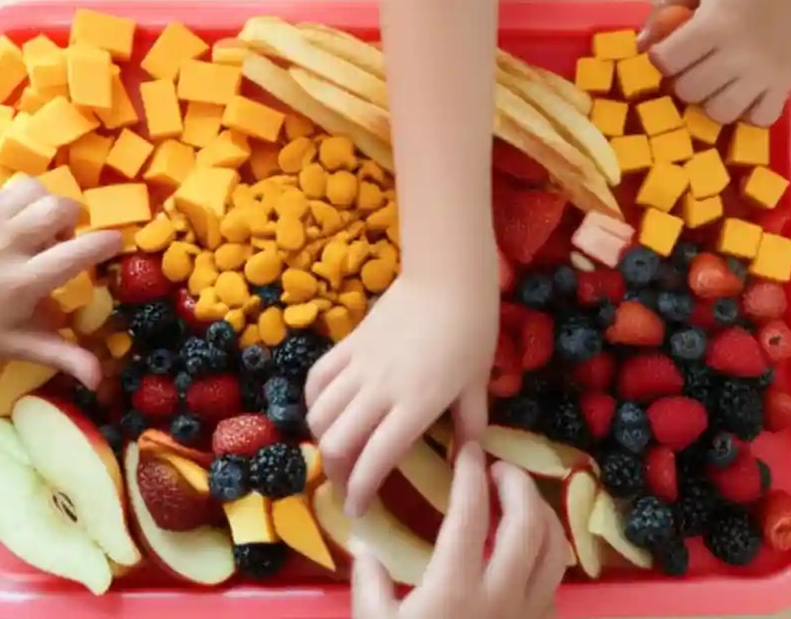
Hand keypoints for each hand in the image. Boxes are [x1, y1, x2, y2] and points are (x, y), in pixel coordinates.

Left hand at [0, 177, 120, 386]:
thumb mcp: (19, 345)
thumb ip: (63, 356)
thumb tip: (99, 380)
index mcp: (24, 282)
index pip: (75, 253)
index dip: (104, 243)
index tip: (115, 242)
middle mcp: (9, 246)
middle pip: (59, 209)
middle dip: (75, 219)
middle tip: (65, 241)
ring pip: (38, 191)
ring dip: (51, 205)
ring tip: (43, 228)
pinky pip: (14, 187)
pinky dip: (29, 197)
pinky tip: (22, 219)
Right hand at [305, 269, 496, 516]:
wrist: (449, 278)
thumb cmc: (472, 331)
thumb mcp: (477, 384)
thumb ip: (470, 425)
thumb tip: (468, 462)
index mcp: (416, 405)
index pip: (376, 459)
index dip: (360, 491)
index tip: (357, 511)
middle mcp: (380, 390)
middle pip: (337, 442)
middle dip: (336, 472)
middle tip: (346, 483)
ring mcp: (359, 366)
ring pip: (320, 413)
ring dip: (322, 439)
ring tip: (336, 450)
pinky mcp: (347, 344)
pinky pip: (317, 379)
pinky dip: (313, 402)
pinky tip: (323, 411)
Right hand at [351, 443, 568, 618]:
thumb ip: (370, 587)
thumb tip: (364, 549)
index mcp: (455, 588)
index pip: (471, 513)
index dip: (470, 475)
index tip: (466, 451)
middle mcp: (501, 595)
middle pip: (527, 521)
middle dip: (516, 484)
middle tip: (496, 467)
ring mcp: (527, 614)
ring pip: (552, 547)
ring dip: (538, 512)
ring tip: (515, 497)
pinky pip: (554, 578)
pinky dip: (546, 549)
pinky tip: (526, 547)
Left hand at [640, 0, 790, 126]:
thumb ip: (666, 4)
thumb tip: (641, 44)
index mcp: (715, 23)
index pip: (666, 61)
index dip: (659, 58)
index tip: (667, 49)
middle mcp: (739, 54)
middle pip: (689, 91)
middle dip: (681, 80)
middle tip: (691, 66)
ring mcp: (764, 75)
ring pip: (719, 113)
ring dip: (710, 101)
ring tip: (715, 83)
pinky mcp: (785, 87)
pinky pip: (758, 120)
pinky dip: (747, 113)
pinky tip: (743, 93)